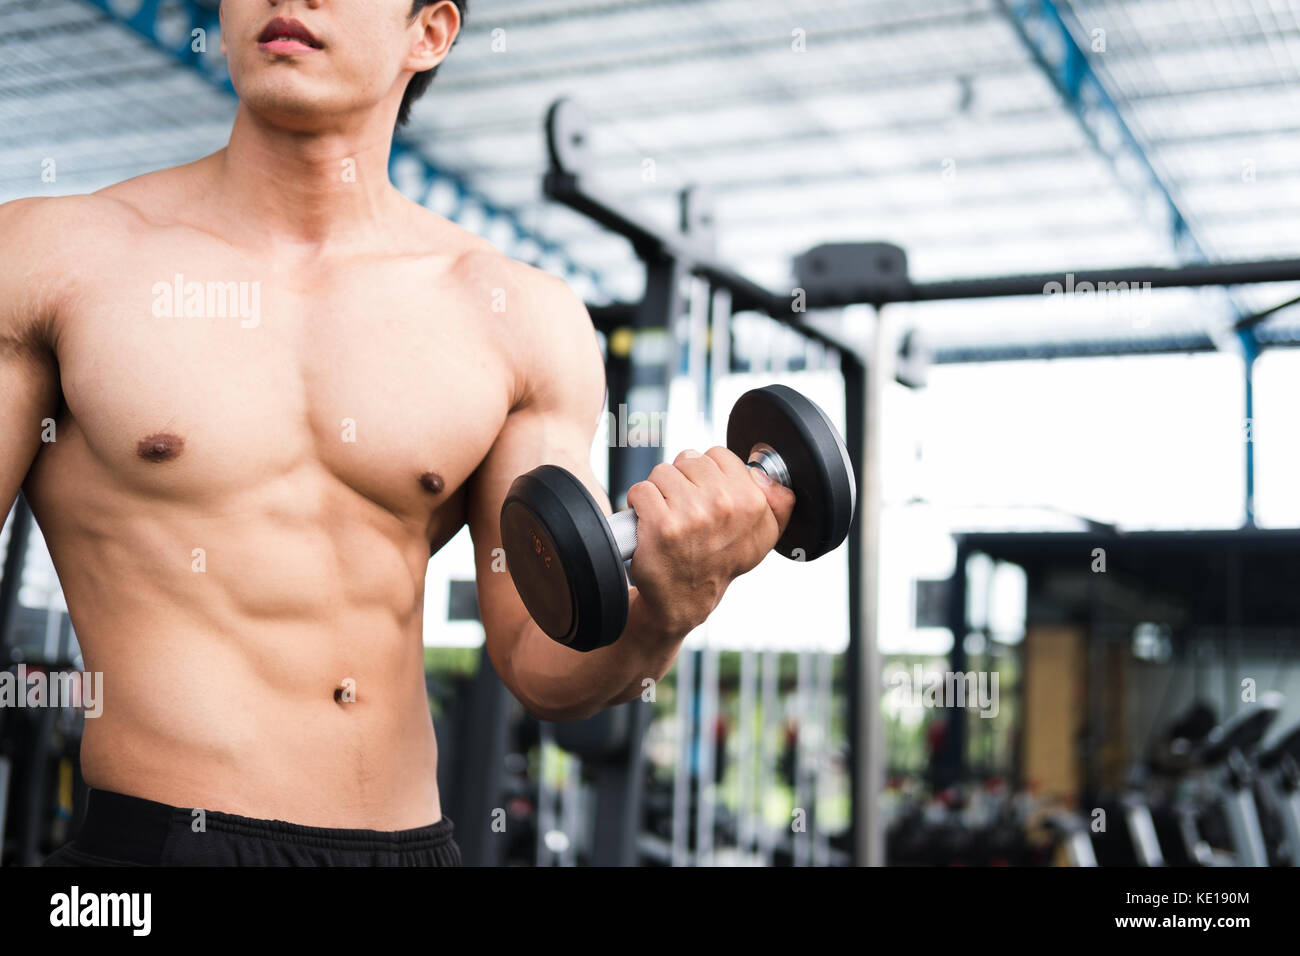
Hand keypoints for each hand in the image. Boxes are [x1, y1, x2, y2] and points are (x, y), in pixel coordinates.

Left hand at [625, 446, 795, 639]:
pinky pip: (641, 490)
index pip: (717, 455)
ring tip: (669, 516)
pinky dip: (639, 504)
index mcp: (751, 502)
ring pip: (662, 472)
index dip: (705, 475)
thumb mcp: (762, 537)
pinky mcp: (661, 524)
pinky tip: (650, 522)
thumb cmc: (718, 563)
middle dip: (682, 480)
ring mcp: (692, 514)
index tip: (704, 496)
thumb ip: (777, 503)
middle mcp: (725, 506)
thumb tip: (768, 475)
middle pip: (688, 459)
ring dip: (660, 492)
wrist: (685, 599)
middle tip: (685, 509)